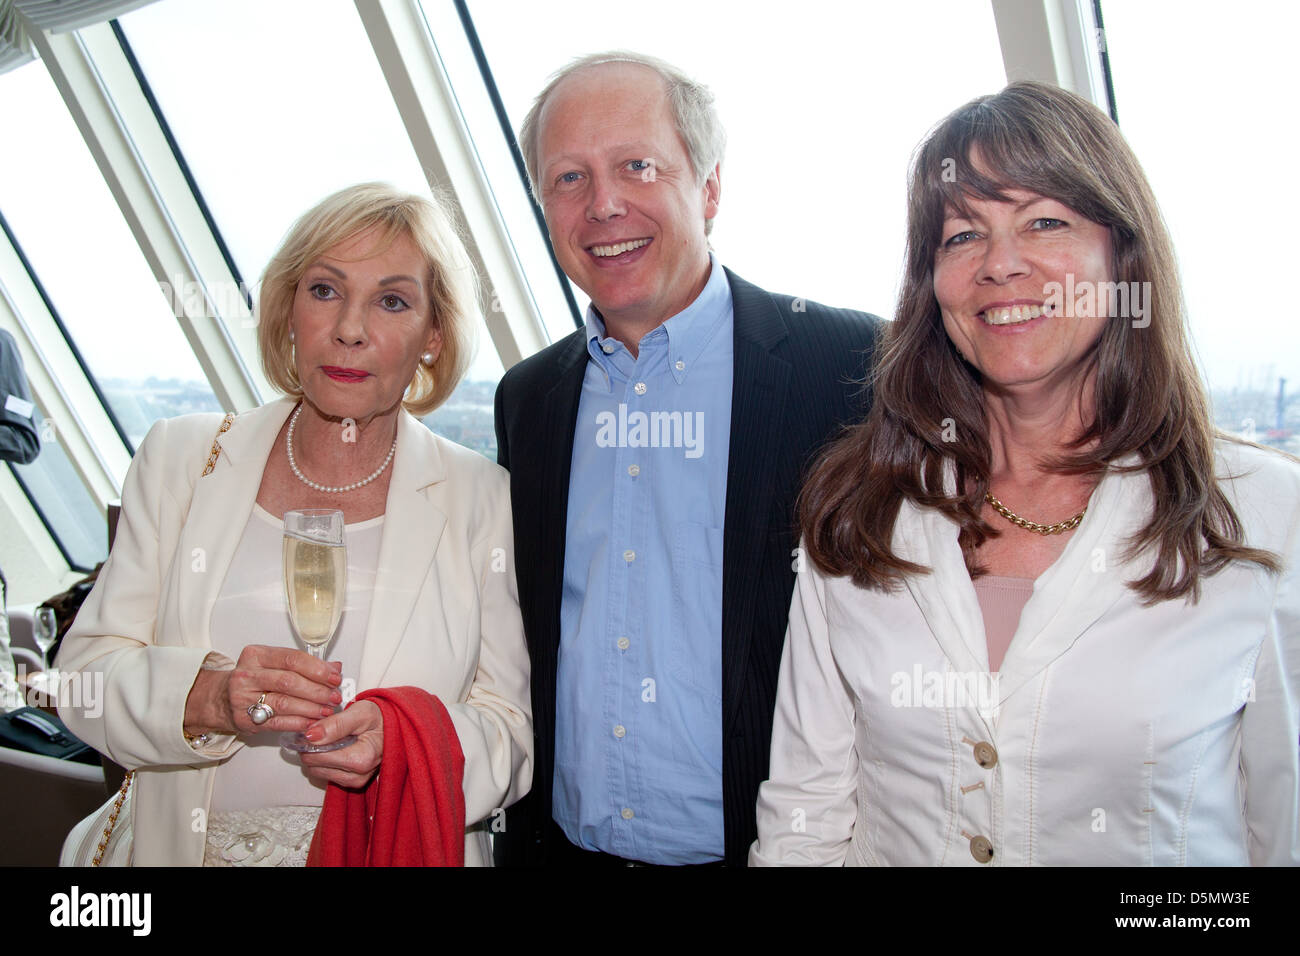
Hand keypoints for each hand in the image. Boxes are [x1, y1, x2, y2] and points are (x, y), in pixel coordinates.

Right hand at [184, 645, 342, 735]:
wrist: (221, 699)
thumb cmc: (253, 680)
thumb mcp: (274, 664)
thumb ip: (304, 664)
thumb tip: (335, 667)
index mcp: (256, 655)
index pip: (292, 658)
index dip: (317, 669)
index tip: (335, 677)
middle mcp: (247, 675)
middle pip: (289, 681)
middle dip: (317, 690)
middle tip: (334, 696)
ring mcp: (243, 698)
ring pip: (284, 703)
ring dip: (311, 708)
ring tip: (327, 711)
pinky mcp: (244, 719)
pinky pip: (277, 722)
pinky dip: (298, 723)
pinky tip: (312, 722)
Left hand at [299, 700, 383, 788]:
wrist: (396, 726)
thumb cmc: (382, 718)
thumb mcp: (361, 713)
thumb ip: (335, 724)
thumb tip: (311, 736)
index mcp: (362, 759)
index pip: (317, 757)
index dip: (309, 741)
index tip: (312, 728)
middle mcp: (359, 775)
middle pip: (315, 766)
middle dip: (313, 748)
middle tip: (322, 730)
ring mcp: (356, 781)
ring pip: (318, 772)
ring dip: (318, 755)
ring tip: (331, 738)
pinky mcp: (353, 782)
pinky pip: (327, 774)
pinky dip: (325, 761)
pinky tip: (335, 747)